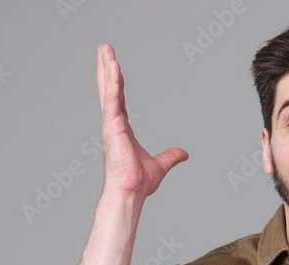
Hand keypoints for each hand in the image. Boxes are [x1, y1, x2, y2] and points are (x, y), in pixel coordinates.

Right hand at [97, 44, 188, 197]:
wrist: (130, 192)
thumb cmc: (138, 182)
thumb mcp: (160, 165)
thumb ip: (170, 157)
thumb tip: (183, 154)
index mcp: (121, 129)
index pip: (118, 99)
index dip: (115, 82)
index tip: (112, 65)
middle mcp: (113, 124)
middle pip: (109, 90)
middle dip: (105, 68)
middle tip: (104, 48)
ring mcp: (111, 124)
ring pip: (109, 91)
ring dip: (106, 69)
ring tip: (106, 50)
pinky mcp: (113, 127)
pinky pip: (113, 101)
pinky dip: (113, 84)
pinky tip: (113, 69)